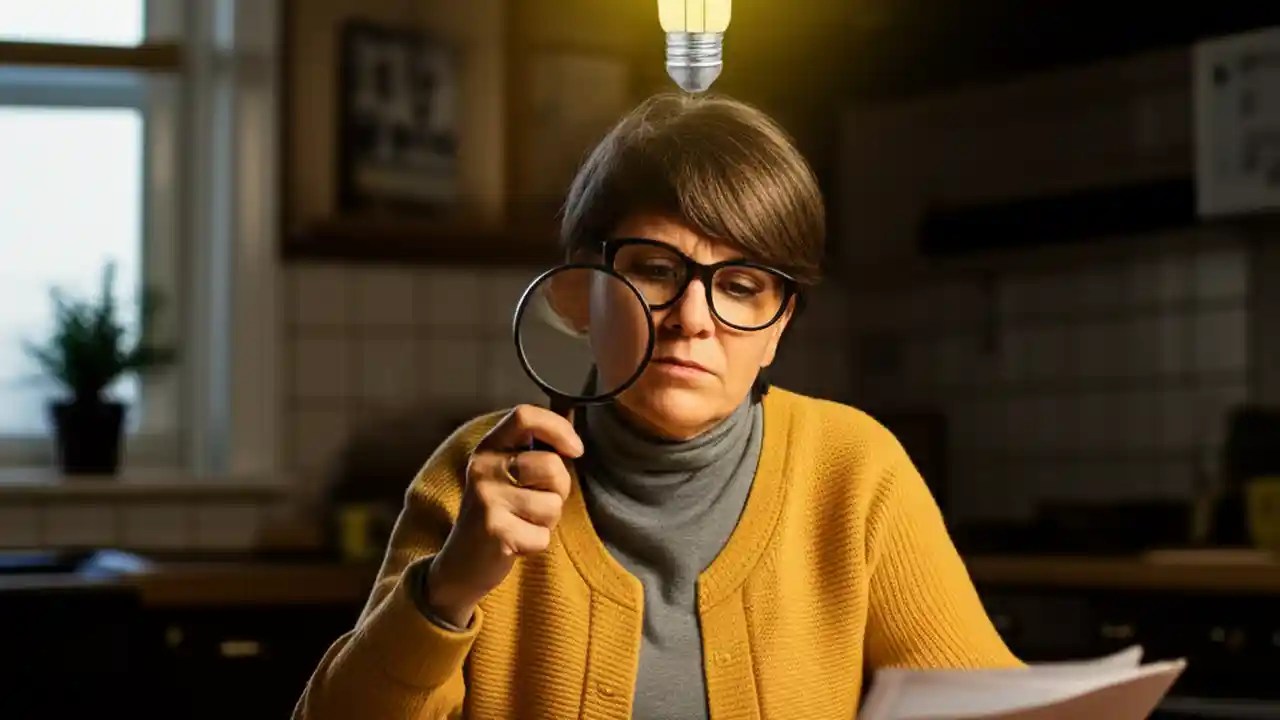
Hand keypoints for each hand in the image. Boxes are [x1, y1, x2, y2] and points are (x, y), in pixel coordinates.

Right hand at [426, 405, 582, 627]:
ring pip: (553, 504)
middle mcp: (484, 468)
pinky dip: (537, 543)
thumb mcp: (506, 473)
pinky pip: (543, 536)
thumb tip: (573, 428)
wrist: (460, 564)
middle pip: (552, 466)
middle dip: (560, 489)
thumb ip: (535, 451)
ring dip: (548, 520)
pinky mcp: (495, 531)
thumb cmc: (497, 513)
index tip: (575, 450)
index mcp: (488, 447)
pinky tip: (515, 542)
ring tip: (522, 522)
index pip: (525, 416)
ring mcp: (487, 499)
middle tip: (538, 502)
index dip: (558, 428)